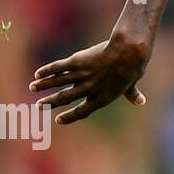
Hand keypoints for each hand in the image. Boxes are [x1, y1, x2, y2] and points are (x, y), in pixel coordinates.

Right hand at [30, 35, 148, 124]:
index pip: (82, 111)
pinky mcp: (77, 61)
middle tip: (38, 107)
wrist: (127, 53)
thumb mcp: (131, 83)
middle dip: (50, 103)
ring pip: (58, 83)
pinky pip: (59, 68)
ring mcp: (82, 75)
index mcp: (101, 98)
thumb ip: (132, 94)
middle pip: (65, 98)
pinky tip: (37, 74)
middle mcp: (89, 89)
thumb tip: (141, 102)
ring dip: (44, 86)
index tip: (58, 119)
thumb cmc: (132, 68)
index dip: (69, 116)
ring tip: (33, 89)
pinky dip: (47, 71)